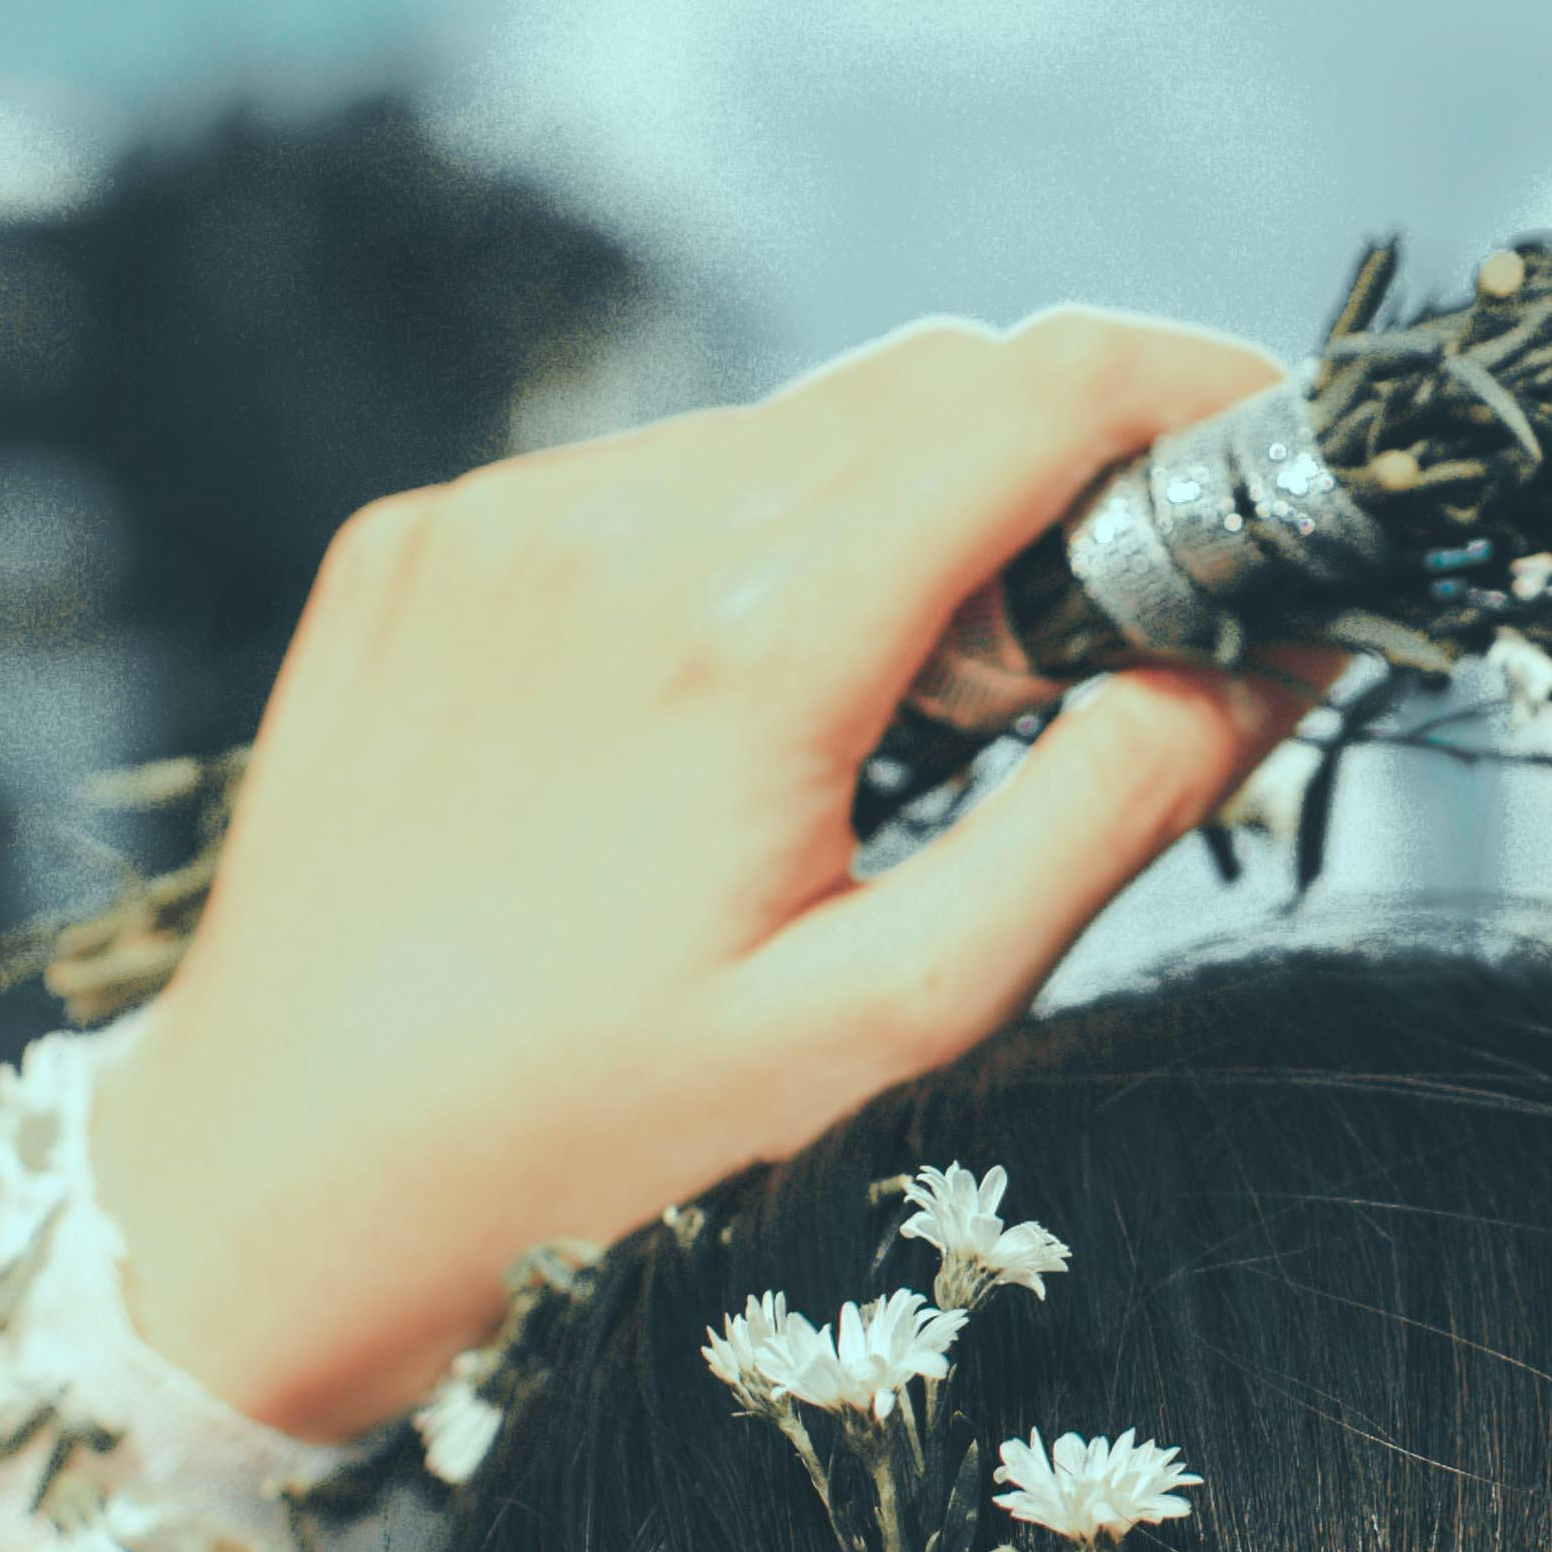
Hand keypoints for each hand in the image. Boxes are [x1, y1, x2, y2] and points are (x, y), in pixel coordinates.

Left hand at [89, 309, 1299, 1437]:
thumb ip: (1105, 812)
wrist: (284, 1164)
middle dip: (1056, 469)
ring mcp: (498, 520)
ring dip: (886, 520)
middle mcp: (614, 530)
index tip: (1267, 438)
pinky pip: (638, 482)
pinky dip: (730, 552)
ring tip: (874, 718)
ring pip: (783, 429)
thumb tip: (1264, 661)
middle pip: (925, 386)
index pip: (1035, 392)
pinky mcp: (419, 540)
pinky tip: (706, 720)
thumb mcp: (896, 1009)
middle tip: (1094, 633)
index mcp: (750, 637)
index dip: (1189, 386)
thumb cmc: (591, 1124)